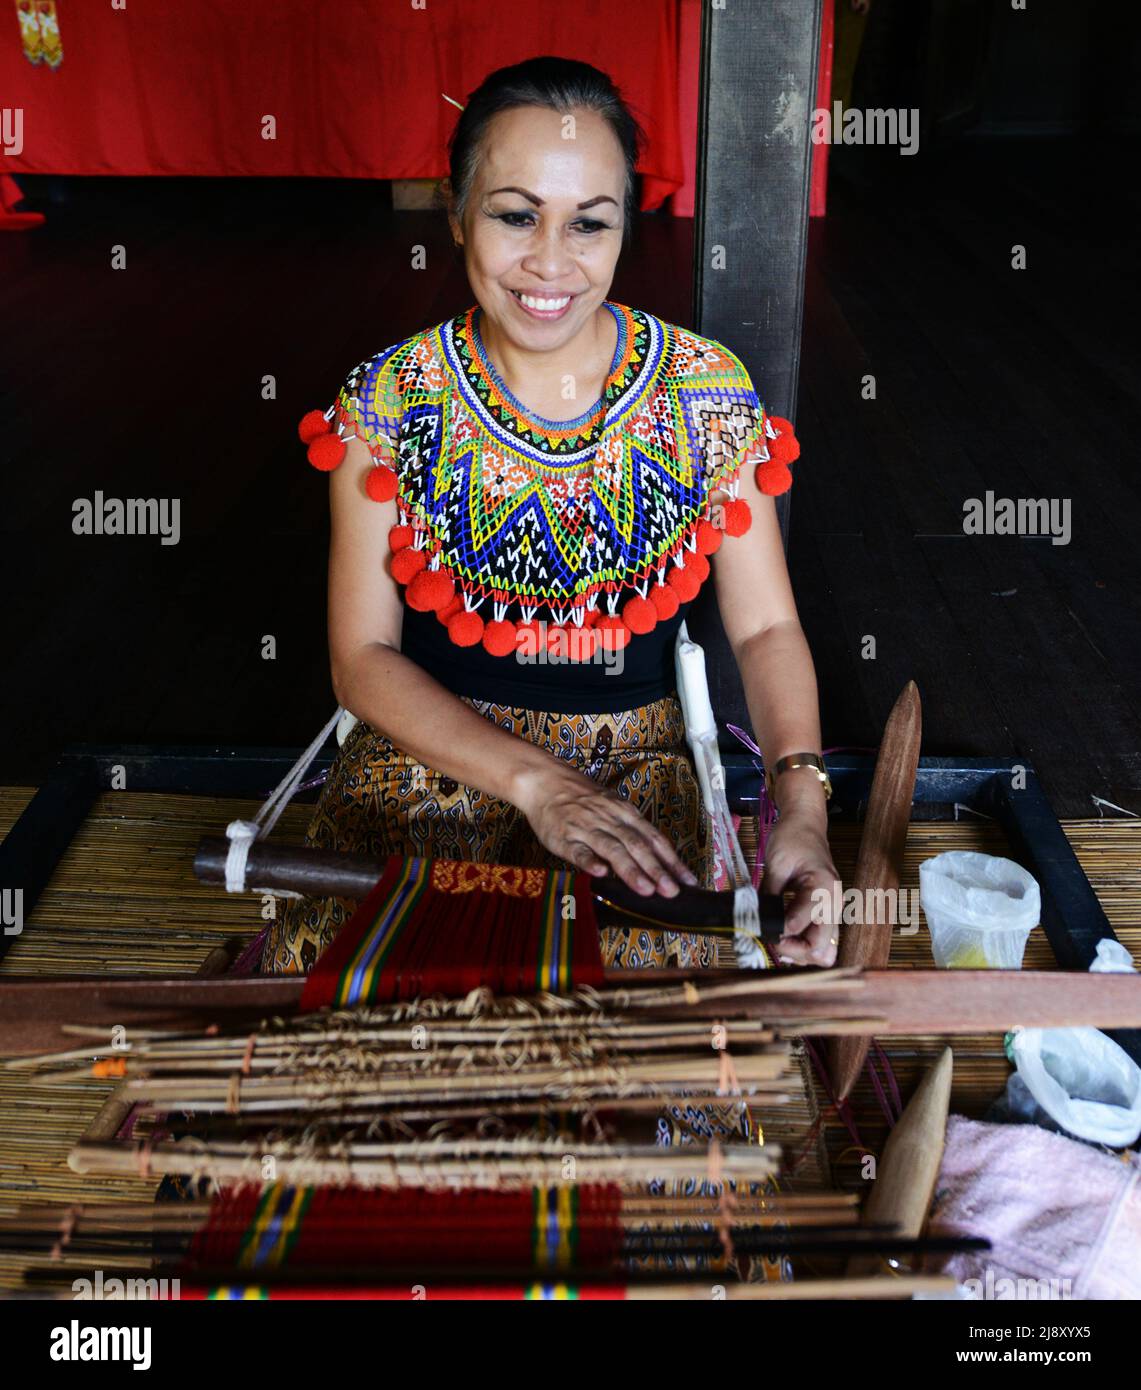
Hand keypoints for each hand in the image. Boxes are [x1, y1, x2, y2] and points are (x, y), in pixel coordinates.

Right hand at [513, 764, 699, 896]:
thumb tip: (655, 860)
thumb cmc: (582, 799)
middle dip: (657, 870)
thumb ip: (630, 831)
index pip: (654, 839)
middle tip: (672, 892)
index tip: (688, 881)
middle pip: (638, 846)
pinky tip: (600, 873)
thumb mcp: (612, 807)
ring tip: (646, 890)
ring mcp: (587, 828)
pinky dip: (590, 861)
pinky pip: (579, 850)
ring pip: (613, 849)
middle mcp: (610, 820)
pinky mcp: (564, 838)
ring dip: (631, 870)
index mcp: (625, 813)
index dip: (672, 861)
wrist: (545, 781)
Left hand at [760, 807, 841, 966]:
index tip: (760, 930)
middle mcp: (834, 904)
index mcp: (823, 889)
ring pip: (824, 951)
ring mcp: (833, 910)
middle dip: (794, 951)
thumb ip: (769, 896)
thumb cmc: (792, 838)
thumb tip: (756, 923)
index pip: (802, 926)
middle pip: (821, 950)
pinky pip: (820, 940)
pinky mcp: (827, 913)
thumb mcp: (776, 865)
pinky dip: (803, 945)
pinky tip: (784, 936)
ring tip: (776, 939)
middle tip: (770, 940)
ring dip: (800, 952)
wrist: (806, 824)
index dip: (779, 935)